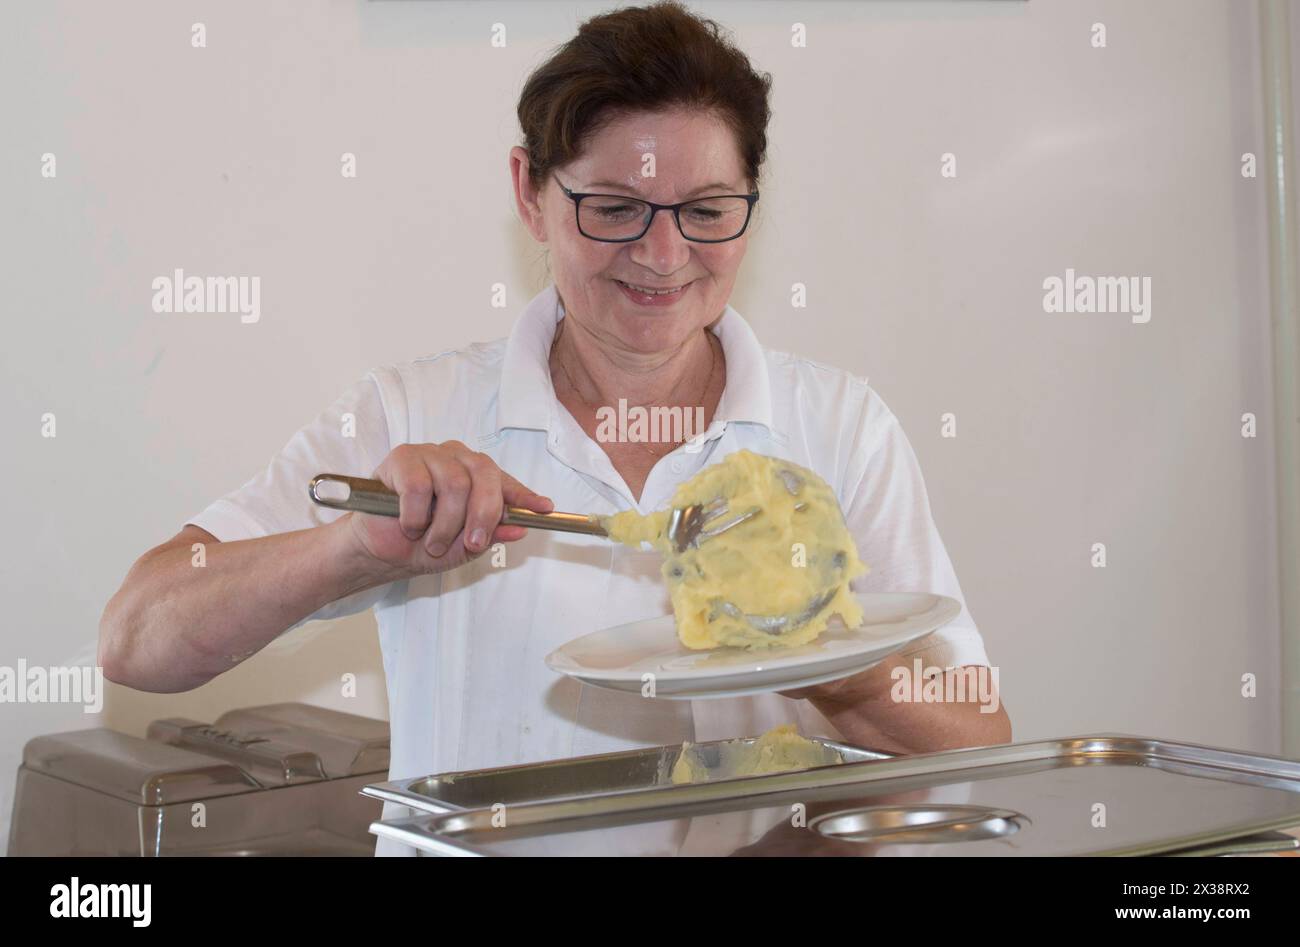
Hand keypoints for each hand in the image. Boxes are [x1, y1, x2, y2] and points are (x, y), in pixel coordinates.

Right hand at [345, 440, 553, 577]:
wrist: (379, 550)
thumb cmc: (422, 543)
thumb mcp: (463, 547)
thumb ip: (490, 535)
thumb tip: (521, 528)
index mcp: (475, 476)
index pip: (504, 480)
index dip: (525, 494)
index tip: (544, 509)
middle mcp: (456, 458)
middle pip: (484, 475)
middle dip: (483, 514)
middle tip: (472, 543)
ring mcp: (429, 454)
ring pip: (453, 484)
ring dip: (443, 524)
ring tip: (431, 542)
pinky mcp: (401, 458)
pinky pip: (417, 486)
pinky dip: (416, 516)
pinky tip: (409, 524)